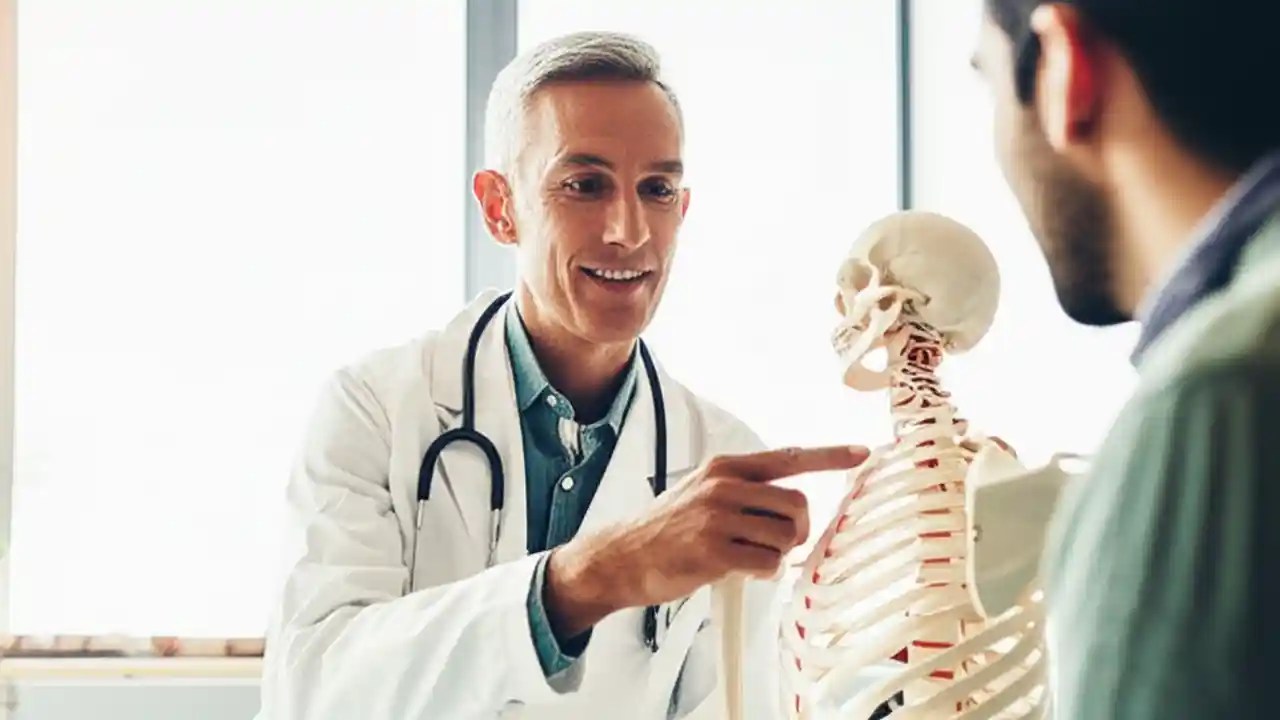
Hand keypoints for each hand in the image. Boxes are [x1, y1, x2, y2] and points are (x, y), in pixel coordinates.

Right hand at [544, 445, 868, 638]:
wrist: (622, 556)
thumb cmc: (668, 529)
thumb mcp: (704, 492)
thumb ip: (746, 491)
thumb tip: (793, 507)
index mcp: (726, 467)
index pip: (789, 456)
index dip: (830, 456)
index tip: (863, 453)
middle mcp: (724, 485)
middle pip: (797, 504)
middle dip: (797, 530)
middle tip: (777, 543)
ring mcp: (718, 517)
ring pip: (785, 536)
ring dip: (777, 554)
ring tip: (748, 556)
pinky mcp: (713, 550)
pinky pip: (767, 563)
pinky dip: (763, 572)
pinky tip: (739, 569)